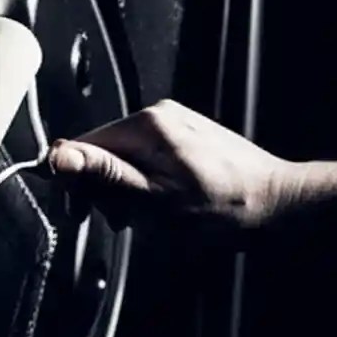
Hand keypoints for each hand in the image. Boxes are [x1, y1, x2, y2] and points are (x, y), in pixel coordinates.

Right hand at [48, 99, 294, 235]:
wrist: (279, 205)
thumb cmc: (223, 209)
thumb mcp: (154, 201)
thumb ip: (104, 177)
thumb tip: (57, 157)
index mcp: (147, 124)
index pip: (83, 147)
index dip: (76, 183)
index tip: (83, 213)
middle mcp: (158, 115)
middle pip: (104, 153)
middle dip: (108, 191)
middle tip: (128, 221)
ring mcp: (175, 124)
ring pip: (126, 159)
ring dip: (129, 192)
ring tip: (153, 218)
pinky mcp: (187, 137)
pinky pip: (148, 159)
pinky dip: (148, 185)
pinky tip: (167, 206)